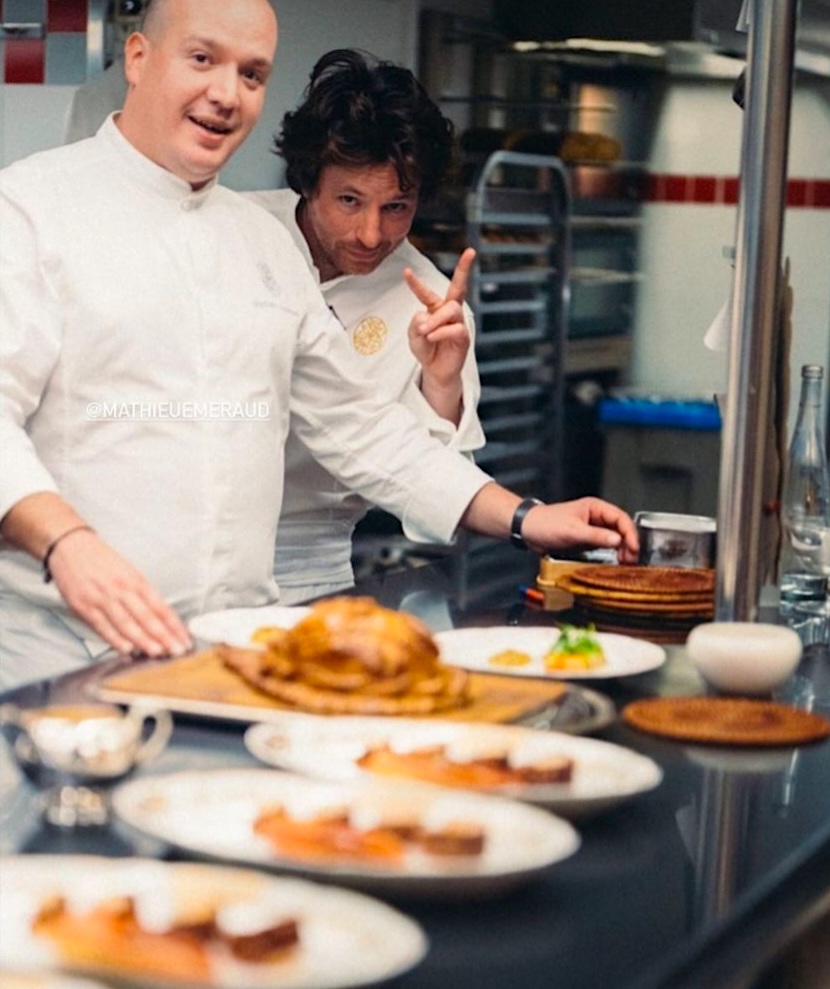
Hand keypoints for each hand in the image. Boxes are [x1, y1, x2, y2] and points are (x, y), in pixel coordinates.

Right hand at [47, 528, 191, 657]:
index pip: (160, 607)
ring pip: (127, 623)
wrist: (70, 546)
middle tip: (178, 650)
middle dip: (164, 636)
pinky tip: (127, 649)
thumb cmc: (101, 561)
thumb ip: (142, 595)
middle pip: (147, 616)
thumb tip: (160, 620)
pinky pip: (103, 626)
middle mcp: (122, 590)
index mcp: (136, 581)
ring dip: (143, 640)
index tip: (185, 639)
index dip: (174, 625)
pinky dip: (115, 639)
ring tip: (157, 652)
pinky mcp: (84, 606)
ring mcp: (103, 599)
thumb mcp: (129, 572)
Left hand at [403, 248, 475, 421]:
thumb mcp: (413, 335)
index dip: (415, 283)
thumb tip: (427, 316)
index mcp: (434, 308)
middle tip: (470, 252)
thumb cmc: (426, 349)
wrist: (435, 370)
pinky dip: (441, 332)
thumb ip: (416, 322)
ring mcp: (458, 323)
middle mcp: (449, 311)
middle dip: (465, 269)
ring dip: (436, 319)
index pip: (425, 292)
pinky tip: (431, 337)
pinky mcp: (464, 336)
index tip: (406, 271)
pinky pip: (456, 328)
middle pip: (459, 287)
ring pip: (452, 309)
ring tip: (424, 331)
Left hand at [521, 497, 639, 561]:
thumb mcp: (573, 531)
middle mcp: (596, 517)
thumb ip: (596, 536)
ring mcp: (592, 528)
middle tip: (631, 559)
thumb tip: (618, 540)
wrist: (528, 530)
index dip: (630, 533)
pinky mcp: (586, 539)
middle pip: (621, 528)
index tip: (634, 548)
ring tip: (625, 562)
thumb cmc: (546, 524)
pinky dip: (612, 553)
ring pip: (614, 538)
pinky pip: (604, 545)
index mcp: (595, 508)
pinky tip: (614, 561)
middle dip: (628, 543)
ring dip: (621, 549)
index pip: (621, 518)